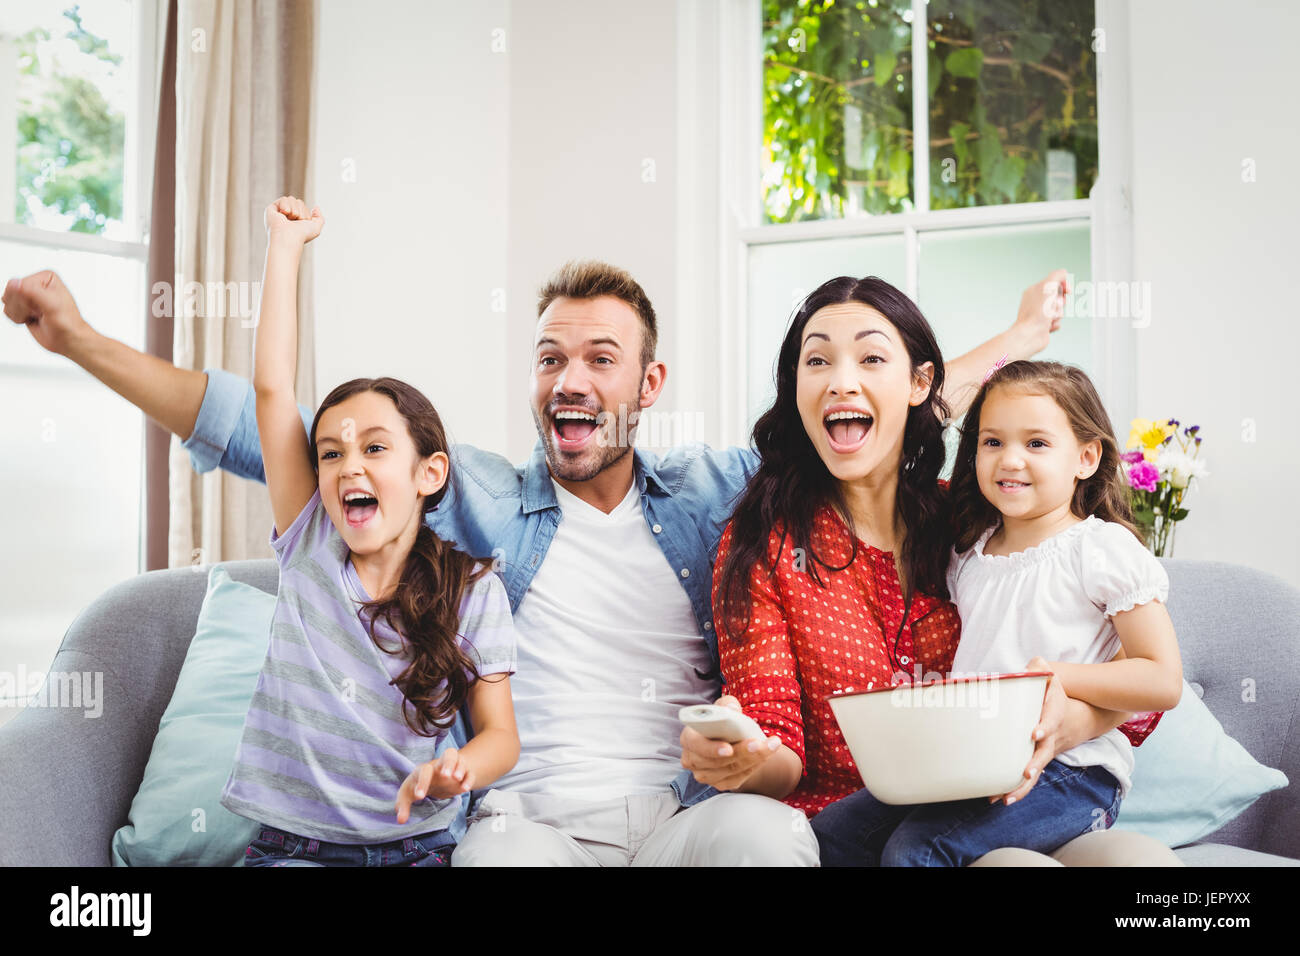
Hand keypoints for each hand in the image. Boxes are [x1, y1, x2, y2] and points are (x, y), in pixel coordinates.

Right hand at [3, 270, 91, 355]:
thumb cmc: (67, 323)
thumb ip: (32, 291)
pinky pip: (7, 310)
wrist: (68, 340)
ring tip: (38, 316)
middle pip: (11, 292)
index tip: (44, 307)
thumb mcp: (52, 306)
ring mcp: (28, 296)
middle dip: (24, 307)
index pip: (20, 284)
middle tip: (41, 312)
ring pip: (7, 301)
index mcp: (46, 278)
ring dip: (21, 313)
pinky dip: (18, 318)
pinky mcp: (22, 307)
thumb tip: (14, 282)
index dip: (28, 300)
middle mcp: (36, 284)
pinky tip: (32, 319)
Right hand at [265, 195, 323, 244]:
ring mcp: (278, 212)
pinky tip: (283, 215)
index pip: (303, 206)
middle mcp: (286, 216)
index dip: (305, 214)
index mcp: (295, 220)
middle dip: (301, 211)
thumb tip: (315, 207)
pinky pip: (284, 199)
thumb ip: (319, 218)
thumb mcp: (315, 228)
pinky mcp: (271, 209)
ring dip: (294, 210)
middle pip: (298, 202)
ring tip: (289, 220)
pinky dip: (286, 206)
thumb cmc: (301, 236)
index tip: (302, 224)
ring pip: (291, 199)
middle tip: (295, 222)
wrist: (289, 238)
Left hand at [395, 748, 472, 822]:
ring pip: (461, 760)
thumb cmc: (420, 785)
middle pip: (448, 754)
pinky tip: (465, 789)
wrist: (438, 779)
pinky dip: (469, 779)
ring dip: (460, 768)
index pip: (424, 770)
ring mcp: (455, 768)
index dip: (422, 782)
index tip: (419, 797)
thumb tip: (400, 821)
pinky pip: (470, 773)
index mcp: (426, 769)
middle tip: (446, 776)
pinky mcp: (465, 775)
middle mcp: (441, 765)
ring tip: (457, 779)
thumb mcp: (408, 795)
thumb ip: (403, 807)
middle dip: (448, 763)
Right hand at [678, 695, 781, 790]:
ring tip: (771, 746)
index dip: (712, 749)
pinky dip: (754, 766)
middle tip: (760, 744)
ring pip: (731, 771)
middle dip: (742, 753)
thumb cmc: (721, 721)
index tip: (729, 749)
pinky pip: (739, 778)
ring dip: (754, 759)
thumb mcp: (722, 707)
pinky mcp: (720, 784)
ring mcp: (705, 775)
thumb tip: (732, 709)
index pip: (697, 746)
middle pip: (718, 762)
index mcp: (689, 739)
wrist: (726, 738)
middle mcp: (692, 760)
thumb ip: (726, 705)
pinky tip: (766, 755)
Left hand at [988, 656, 1063, 805]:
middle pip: (1044, 754)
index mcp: (1053, 716)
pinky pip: (1028, 778)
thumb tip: (1034, 662)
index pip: (1051, 720)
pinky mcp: (1038, 761)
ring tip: (1004, 798)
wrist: (1078, 715)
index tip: (1034, 733)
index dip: (1044, 726)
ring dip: (1022, 786)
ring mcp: (1046, 752)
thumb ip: (1039, 668)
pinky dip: (1016, 789)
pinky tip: (998, 798)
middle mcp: (1051, 737)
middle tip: (1025, 773)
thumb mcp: (1052, 678)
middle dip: (1034, 764)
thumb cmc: (1056, 694)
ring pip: (1036, 771)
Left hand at [1012, 268, 1068, 354]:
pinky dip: (1055, 324)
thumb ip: (1056, 275)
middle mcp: (1035, 301)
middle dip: (1061, 302)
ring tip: (1049, 318)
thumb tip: (1064, 272)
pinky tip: (1048, 326)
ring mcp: (1039, 314)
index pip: (1054, 282)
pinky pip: (1057, 322)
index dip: (1064, 285)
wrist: (1030, 334)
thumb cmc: (1037, 311)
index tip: (1068, 290)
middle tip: (1054, 306)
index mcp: (1034, 290)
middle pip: (1059, 297)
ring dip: (1058, 314)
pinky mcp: (1042, 326)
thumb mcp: (1047, 286)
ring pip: (1059, 310)